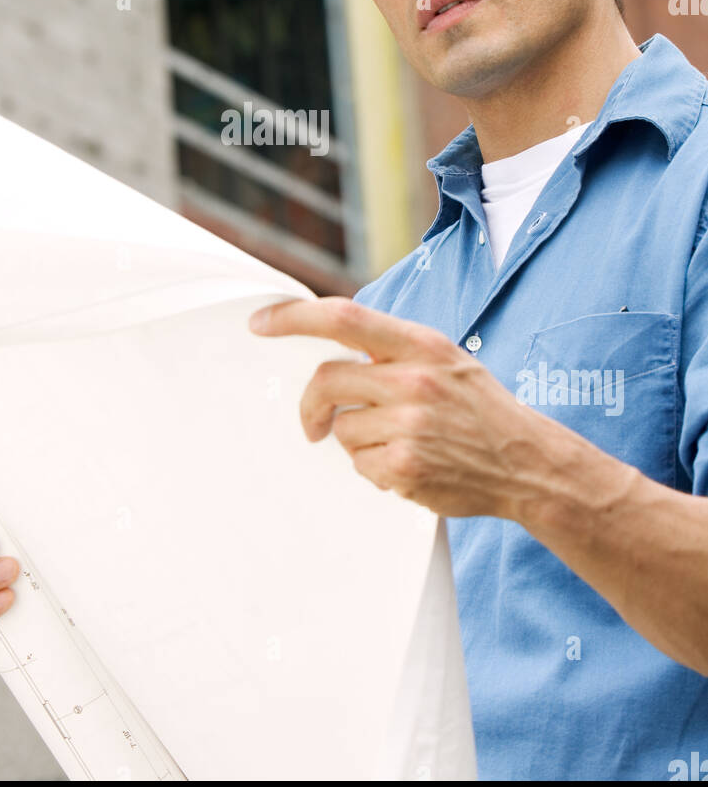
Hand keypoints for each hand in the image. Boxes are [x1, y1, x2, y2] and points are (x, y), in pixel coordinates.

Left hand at [249, 296, 556, 519]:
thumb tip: (333, 345)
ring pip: (342, 429)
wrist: (526, 463)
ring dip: (356, 440)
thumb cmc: (479, 408)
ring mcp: (409, 426)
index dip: (294, 317)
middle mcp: (413, 380)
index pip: (344, 317)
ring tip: (398, 443)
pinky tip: (409, 465)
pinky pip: (360, 465)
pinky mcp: (405, 467)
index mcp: (421, 345)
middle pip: (327, 380)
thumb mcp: (444, 358)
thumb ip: (393, 349)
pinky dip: (374, 468)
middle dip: (312, 405)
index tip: (261, 323)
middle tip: (314, 422)